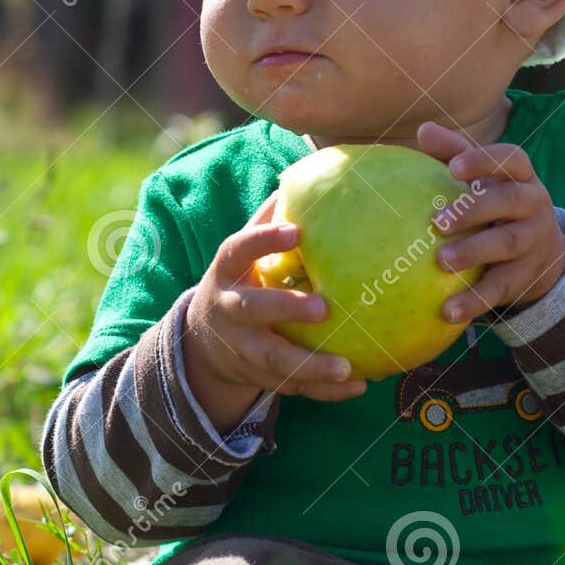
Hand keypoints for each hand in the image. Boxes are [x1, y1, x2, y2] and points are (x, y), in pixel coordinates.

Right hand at [181, 192, 369, 406]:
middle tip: (322, 307)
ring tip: (347, 366)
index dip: (263, 239)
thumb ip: (269, 218)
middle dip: (285, 308)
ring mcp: (242, 347)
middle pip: (253, 310)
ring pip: (275, 360)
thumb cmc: (242, 279)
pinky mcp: (260, 375)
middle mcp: (231, 310)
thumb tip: (307, 174)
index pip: (239, 250)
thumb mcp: (244, 251)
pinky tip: (359, 384)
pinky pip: (293, 387)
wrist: (205, 340)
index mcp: (228, 271)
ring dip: (311, 365)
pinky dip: (324, 390)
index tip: (295, 231)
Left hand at [417, 121, 564, 323]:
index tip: (452, 167)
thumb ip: (455, 153)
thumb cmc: (497, 203)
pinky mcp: (526, 277)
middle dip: (474, 209)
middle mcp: (533, 205)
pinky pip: (501, 289)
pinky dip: (474, 301)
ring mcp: (533, 242)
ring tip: (442, 263)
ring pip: (507, 245)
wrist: (545, 254)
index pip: (511, 160)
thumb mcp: (483, 178)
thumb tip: (424, 129)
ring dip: (474, 253)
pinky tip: (448, 311)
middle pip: (509, 202)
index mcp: (521, 177)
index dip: (483, 161)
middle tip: (437, 221)